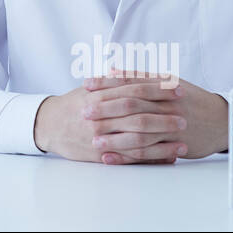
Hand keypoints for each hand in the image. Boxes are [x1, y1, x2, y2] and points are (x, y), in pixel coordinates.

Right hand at [34, 75, 186, 163]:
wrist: (47, 125)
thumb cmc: (72, 105)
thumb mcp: (90, 88)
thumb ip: (112, 81)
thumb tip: (137, 73)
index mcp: (100, 96)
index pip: (134, 90)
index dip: (158, 90)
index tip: (178, 90)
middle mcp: (101, 117)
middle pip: (138, 116)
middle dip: (164, 117)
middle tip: (184, 117)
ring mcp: (100, 137)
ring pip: (136, 140)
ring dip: (162, 142)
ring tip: (183, 141)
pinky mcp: (100, 155)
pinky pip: (129, 159)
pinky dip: (150, 159)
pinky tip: (167, 158)